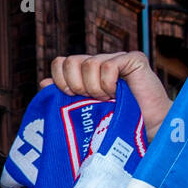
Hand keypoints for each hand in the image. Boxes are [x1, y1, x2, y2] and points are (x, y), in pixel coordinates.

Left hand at [43, 51, 171, 139]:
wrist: (144, 128)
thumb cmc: (112, 122)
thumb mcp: (81, 110)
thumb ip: (63, 95)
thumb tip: (43, 83)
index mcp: (84, 73)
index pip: (61, 62)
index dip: (60, 79)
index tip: (69, 96)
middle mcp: (99, 63)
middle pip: (71, 60)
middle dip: (75, 84)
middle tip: (88, 98)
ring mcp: (116, 59)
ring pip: (90, 63)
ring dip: (94, 87)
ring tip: (106, 98)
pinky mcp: (133, 59)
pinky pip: (109, 66)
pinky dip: (108, 83)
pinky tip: (117, 93)